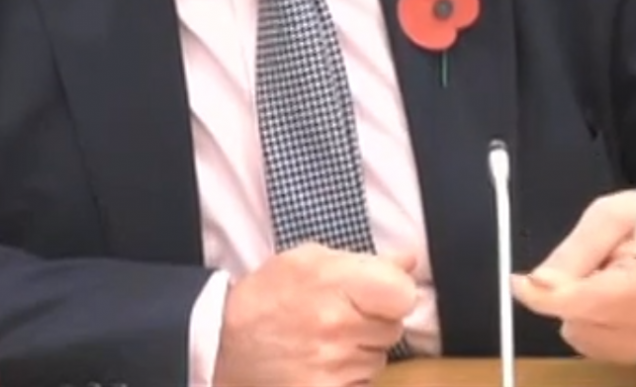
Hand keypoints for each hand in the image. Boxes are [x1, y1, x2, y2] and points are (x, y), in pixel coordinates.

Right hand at [213, 243, 416, 386]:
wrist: (225, 344)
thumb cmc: (268, 296)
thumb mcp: (310, 260)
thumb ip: (365, 260)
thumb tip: (410, 261)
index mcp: (336, 282)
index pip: (404, 293)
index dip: (394, 292)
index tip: (376, 293)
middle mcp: (337, 326)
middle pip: (394, 328)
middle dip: (375, 321)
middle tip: (338, 315)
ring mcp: (333, 366)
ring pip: (378, 359)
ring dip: (360, 351)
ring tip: (325, 341)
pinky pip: (362, 384)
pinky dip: (348, 377)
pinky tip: (322, 364)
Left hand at [511, 190, 635, 362]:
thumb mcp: (608, 215)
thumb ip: (575, 250)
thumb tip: (538, 282)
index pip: (590, 300)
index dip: (547, 295)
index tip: (518, 282)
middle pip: (580, 319)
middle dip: (563, 292)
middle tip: (582, 262)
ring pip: (577, 333)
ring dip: (572, 306)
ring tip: (595, 276)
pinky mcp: (630, 351)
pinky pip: (584, 341)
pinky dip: (579, 319)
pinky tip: (596, 296)